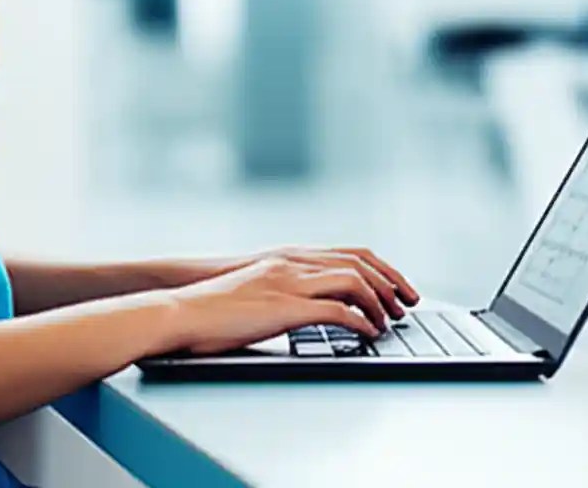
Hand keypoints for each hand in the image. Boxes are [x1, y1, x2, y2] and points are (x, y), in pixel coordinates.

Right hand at [166, 252, 413, 354]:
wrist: (180, 310)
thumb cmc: (210, 309)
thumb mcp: (254, 290)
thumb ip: (282, 291)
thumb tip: (306, 309)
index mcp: (287, 258)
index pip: (349, 253)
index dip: (380, 269)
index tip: (397, 287)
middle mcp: (292, 263)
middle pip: (359, 262)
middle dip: (390, 283)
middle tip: (407, 304)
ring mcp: (288, 282)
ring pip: (353, 281)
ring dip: (378, 301)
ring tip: (389, 322)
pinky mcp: (283, 307)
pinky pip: (335, 310)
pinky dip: (359, 321)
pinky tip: (367, 334)